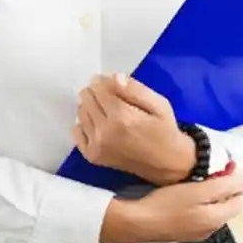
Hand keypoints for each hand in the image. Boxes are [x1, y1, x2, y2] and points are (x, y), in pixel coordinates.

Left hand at [72, 74, 193, 185]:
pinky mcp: (92, 155)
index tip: (112, 81)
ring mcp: (96, 145)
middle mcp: (105, 132)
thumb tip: (113, 77)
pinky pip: (76, 131)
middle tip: (111, 96)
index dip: (104, 80)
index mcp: (122, 117)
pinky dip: (83, 124)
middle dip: (97, 92)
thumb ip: (135, 89)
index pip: (99, 88)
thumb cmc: (165, 131)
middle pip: (87, 98)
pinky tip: (98, 124)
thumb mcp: (159, 104)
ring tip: (107, 110)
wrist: (167, 164)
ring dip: (91, 106)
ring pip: (81, 112)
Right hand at [102, 166, 242, 242]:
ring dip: (215, 193)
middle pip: (229, 205)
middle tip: (216, 167)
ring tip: (205, 176)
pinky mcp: (184, 230)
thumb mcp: (199, 190)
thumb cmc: (168, 204)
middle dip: (228, 186)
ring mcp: (197, 232)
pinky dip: (204, 201)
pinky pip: (203, 213)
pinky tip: (191, 191)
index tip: (229, 162)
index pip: (241, 198)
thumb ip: (225, 184)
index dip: (239, 178)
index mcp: (218, 219)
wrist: (139, 222)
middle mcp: (212, 229)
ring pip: (216, 209)